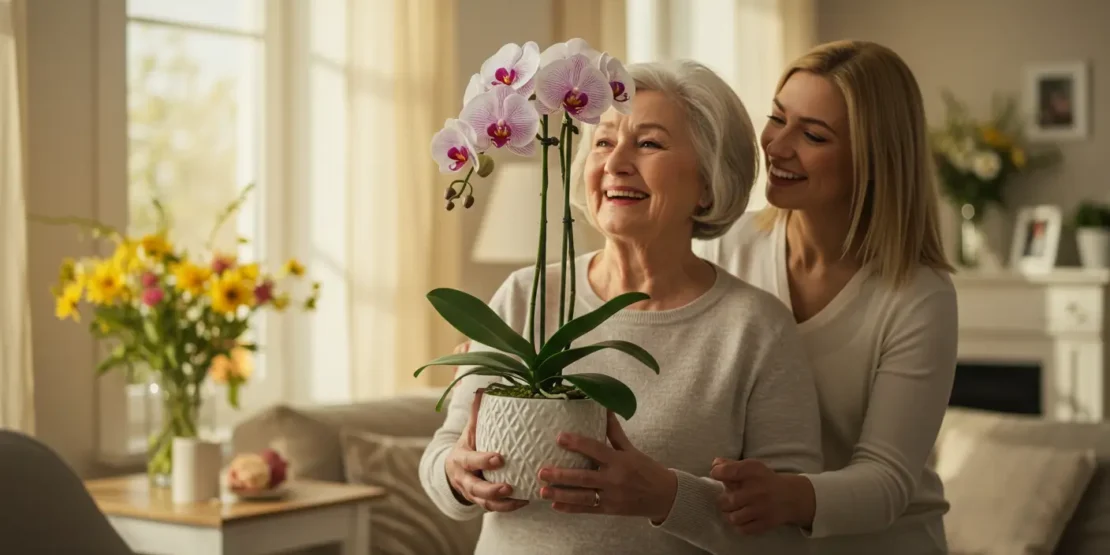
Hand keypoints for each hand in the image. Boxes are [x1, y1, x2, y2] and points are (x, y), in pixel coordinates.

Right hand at [444, 388, 527, 511]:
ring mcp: (471, 493)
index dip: (483, 460)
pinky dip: (508, 507)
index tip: (500, 457)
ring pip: (484, 503)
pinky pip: (493, 508)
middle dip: (491, 489)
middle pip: (475, 488)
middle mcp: (464, 478)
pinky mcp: (481, 502)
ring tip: (521, 498)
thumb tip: (483, 388)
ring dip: (503, 503)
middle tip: (509, 487)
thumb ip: (477, 413)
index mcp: (460, 458)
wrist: (452, 470)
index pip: (470, 460)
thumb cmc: (468, 445)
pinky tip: (524, 501)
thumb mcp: (470, 431)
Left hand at [537, 411, 676, 521]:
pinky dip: (571, 508)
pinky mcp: (609, 510)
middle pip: (584, 477)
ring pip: (582, 497)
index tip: (560, 438)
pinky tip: (555, 505)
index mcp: (620, 461)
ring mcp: (611, 497)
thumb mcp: (631, 449)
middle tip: (542, 471)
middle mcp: (614, 480)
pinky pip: (587, 509)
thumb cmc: (646, 469)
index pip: (596, 449)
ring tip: (542, 490)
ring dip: (561, 494)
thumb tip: (605, 407)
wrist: (665, 496)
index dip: (577, 443)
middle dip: (561, 475)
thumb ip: (614, 432)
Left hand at [710, 458, 814, 534]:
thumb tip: (714, 464)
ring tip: (734, 509)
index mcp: (752, 471)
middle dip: (723, 501)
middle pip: (726, 500)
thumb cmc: (765, 480)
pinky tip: (743, 518)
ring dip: (730, 514)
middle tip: (728, 499)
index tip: (718, 475)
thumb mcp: (751, 467)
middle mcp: (757, 490)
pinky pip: (742, 529)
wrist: (791, 497)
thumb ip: (730, 465)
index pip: (726, 471)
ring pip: (733, 518)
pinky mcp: (765, 523)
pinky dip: (740, 525)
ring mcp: (761, 508)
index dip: (717, 473)